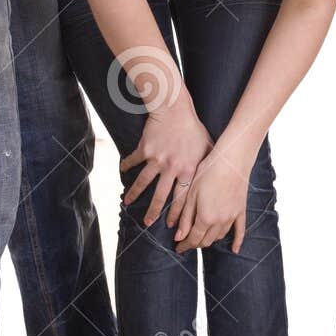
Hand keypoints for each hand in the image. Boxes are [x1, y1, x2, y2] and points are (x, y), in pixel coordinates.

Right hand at [120, 98, 212, 229]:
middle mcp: (172, 168)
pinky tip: (122, 171)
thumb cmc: (193, 128)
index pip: (183, 198)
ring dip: (134, 194)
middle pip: (161, 195)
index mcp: (188, 170)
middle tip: (148, 223)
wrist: (174, 109)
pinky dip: (126, 165)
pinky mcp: (144, 150)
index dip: (178, 214)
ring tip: (127, 203)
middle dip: (154, 211)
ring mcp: (156, 160)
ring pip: (143, 182)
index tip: (174, 226)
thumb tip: (214, 180)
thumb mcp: (206, 147)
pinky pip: (133, 161)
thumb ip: (207, 165)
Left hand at [172, 143, 254, 255]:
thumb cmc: (208, 172)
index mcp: (205, 218)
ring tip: (201, 237)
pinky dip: (237, 241)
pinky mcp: (241, 210)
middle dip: (195, 244)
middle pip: (206, 241)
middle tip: (186, 241)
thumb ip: (186, 218)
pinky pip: (240, 231)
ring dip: (209, 240)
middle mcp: (220, 222)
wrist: (231, 159)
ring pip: (219, 237)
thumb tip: (179, 237)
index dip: (184, 245)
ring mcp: (232, 217)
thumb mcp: (191, 194)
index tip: (177, 247)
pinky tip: (235, 250)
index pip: (193, 239)